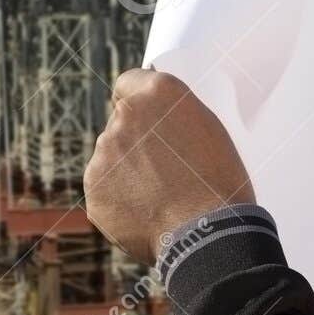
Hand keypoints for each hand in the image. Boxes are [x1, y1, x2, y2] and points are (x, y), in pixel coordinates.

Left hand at [83, 69, 253, 264]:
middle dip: (135, 141)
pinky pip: (104, 187)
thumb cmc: (219, 181)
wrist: (208, 232)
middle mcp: (125, 115)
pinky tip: (145, 212)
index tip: (146, 119)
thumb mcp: (207, 129)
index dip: (137, 101)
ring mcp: (105, 151)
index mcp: (158, 92)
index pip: (129, 82)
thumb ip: (171, 115)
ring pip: (110, 156)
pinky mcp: (94, 185)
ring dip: (126, 170)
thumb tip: (152, 120)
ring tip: (159, 196)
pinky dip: (118, 198)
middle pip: (121, 123)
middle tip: (164, 168)